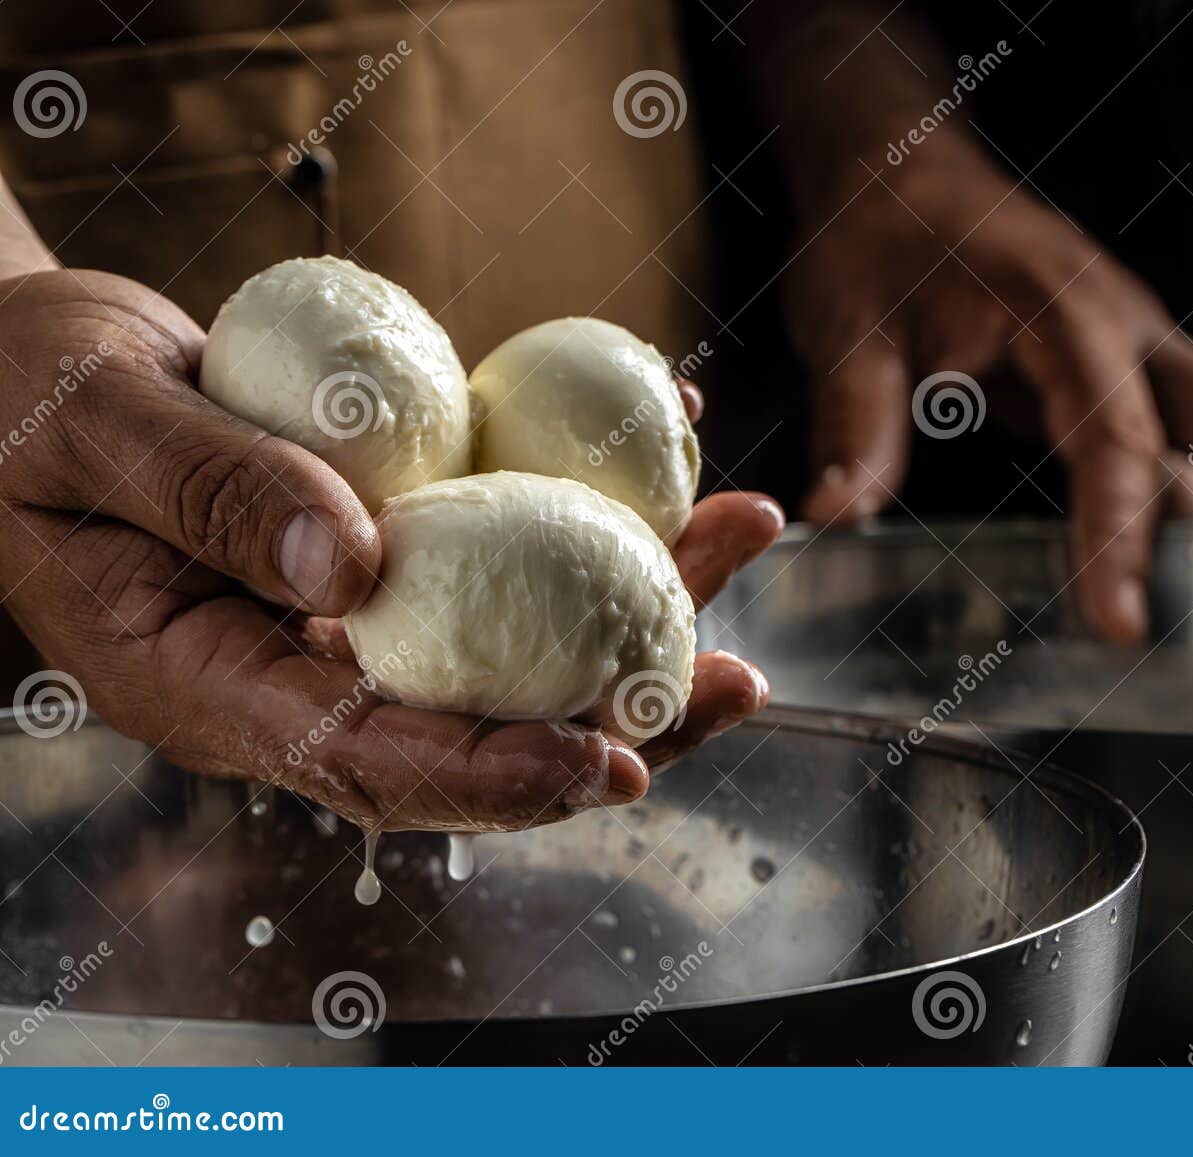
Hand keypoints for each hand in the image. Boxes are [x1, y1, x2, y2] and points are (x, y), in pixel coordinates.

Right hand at [0, 269, 782, 831]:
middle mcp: (298, 672)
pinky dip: (588, 513)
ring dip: (638, 601)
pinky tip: (668, 456)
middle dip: (619, 715)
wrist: (19, 367)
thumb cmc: (15, 398)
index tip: (610, 763)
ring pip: (514, 641)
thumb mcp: (88, 426)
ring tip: (743, 532)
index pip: (371, 762)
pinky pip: (498, 549)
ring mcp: (350, 615)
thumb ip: (208, 489)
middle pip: (480, 725)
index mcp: (212, 684)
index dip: (496, 775)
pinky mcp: (387, 548)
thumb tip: (358, 564)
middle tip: (736, 682)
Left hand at [786, 138, 1192, 642]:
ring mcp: (1128, 341)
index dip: (1121, 534)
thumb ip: (858, 424)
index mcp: (1060, 310)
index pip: (1111, 439)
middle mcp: (1118, 324)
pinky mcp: (1117, 364)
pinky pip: (1189, 430)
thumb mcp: (848, 327)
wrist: (893, 167)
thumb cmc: (876, 237)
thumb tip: (840, 520)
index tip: (1123, 621)